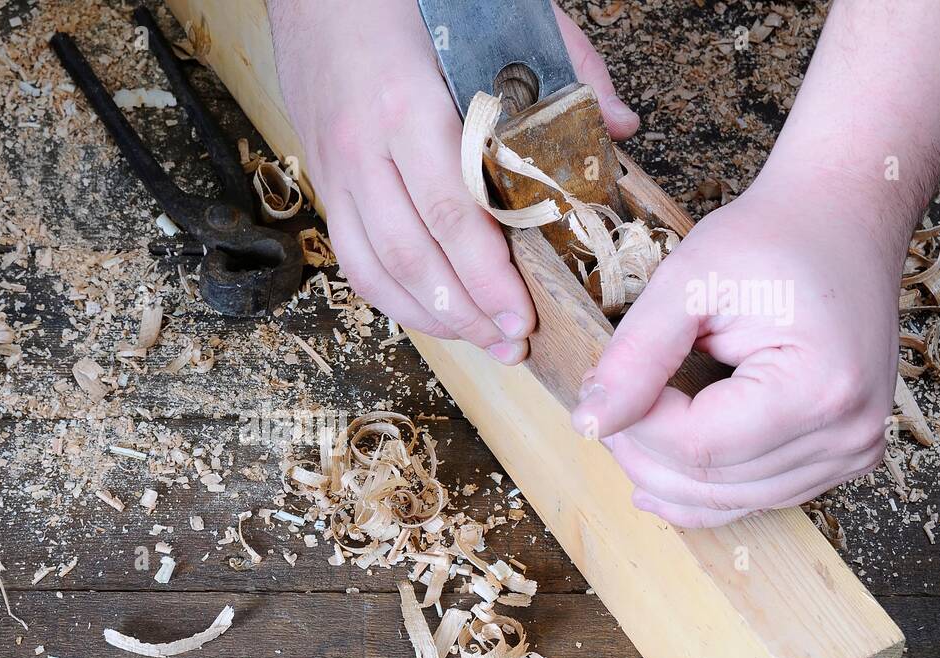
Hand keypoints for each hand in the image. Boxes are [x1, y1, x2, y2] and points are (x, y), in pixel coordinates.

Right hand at [269, 0, 637, 362]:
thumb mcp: (496, 13)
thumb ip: (565, 66)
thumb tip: (617, 128)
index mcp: (407, 105)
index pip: (451, 213)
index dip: (487, 277)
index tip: (522, 315)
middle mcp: (362, 147)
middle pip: (413, 255)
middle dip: (466, 311)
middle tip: (510, 342)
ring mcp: (335, 169)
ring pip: (375, 267)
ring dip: (428, 314)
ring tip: (477, 338)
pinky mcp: (323, 179)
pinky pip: (350, 256)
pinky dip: (390, 294)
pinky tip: (430, 311)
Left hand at [571, 168, 900, 527]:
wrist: (839, 222)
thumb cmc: (770, 241)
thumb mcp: (687, 283)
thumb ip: (636, 357)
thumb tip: (588, 423)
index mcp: (820, 388)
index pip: (696, 446)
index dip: (634, 426)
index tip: (598, 389)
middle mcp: (848, 432)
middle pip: (710, 481)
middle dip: (640, 452)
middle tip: (601, 410)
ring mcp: (852, 450)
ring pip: (728, 499)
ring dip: (665, 476)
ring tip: (627, 433)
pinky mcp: (843, 455)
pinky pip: (756, 496)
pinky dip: (701, 490)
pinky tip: (655, 480)